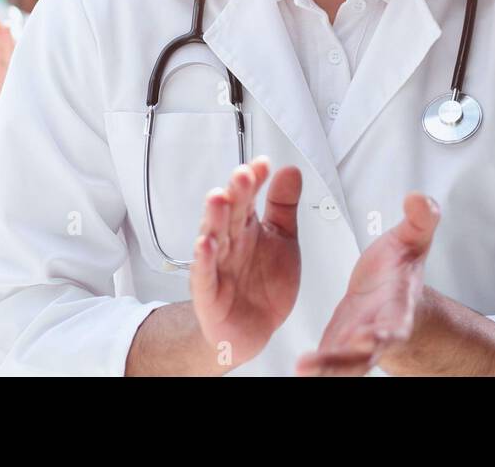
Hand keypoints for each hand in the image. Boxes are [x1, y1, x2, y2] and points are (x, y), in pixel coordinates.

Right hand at [190, 158, 301, 370]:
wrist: (252, 329)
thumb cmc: (264, 283)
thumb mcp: (282, 239)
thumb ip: (283, 206)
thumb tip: (290, 170)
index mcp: (247, 227)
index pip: (249, 197)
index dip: (255, 180)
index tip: (263, 164)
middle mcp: (230, 242)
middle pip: (231, 213)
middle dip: (235, 193)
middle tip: (242, 174)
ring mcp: (217, 266)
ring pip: (214, 238)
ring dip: (215, 218)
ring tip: (219, 198)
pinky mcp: (209, 294)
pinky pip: (204, 275)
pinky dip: (204, 260)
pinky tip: (205, 244)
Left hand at [297, 193, 440, 376]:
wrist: (392, 295)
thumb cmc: (399, 272)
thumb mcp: (411, 240)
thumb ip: (418, 220)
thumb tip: (419, 198)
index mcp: (399, 309)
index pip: (395, 325)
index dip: (385, 334)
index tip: (372, 338)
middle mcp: (377, 335)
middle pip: (364, 356)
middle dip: (344, 361)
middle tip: (319, 365)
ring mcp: (356, 346)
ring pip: (341, 365)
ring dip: (324, 369)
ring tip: (302, 369)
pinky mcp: (336, 348)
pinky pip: (323, 364)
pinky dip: (312, 368)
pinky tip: (297, 369)